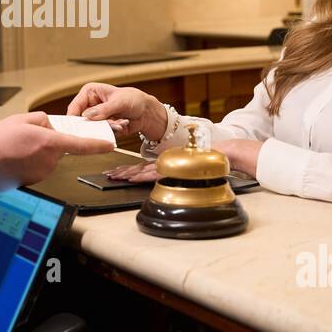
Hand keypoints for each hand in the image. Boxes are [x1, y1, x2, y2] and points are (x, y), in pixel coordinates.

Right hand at [0, 111, 115, 191]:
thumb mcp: (21, 119)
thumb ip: (41, 119)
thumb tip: (49, 125)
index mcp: (49, 143)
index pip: (81, 145)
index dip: (97, 145)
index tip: (109, 144)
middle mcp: (49, 161)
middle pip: (58, 148)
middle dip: (48, 141)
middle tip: (25, 137)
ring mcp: (41, 173)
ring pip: (47, 158)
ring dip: (37, 152)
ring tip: (15, 148)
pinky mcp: (32, 181)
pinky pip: (37, 167)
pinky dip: (29, 162)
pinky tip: (13, 157)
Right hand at [66, 83, 167, 141]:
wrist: (146, 112)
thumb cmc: (134, 100)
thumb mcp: (119, 102)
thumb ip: (104, 109)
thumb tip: (87, 116)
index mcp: (90, 93)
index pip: (75, 107)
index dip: (73, 118)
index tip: (77, 128)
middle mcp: (90, 105)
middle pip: (82, 121)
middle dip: (97, 124)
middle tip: (110, 122)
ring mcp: (96, 118)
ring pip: (93, 129)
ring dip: (108, 127)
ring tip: (121, 121)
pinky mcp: (102, 127)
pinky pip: (102, 134)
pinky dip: (113, 131)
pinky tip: (123, 124)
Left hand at [103, 139, 262, 183]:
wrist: (222, 153)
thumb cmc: (208, 161)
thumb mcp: (188, 167)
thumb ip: (177, 172)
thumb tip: (167, 179)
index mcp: (168, 163)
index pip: (143, 167)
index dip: (128, 170)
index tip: (116, 173)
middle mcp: (167, 163)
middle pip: (140, 168)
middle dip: (123, 172)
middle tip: (109, 175)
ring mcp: (170, 165)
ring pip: (144, 170)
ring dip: (128, 174)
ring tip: (115, 177)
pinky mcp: (175, 167)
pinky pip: (156, 172)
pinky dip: (142, 175)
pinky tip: (132, 178)